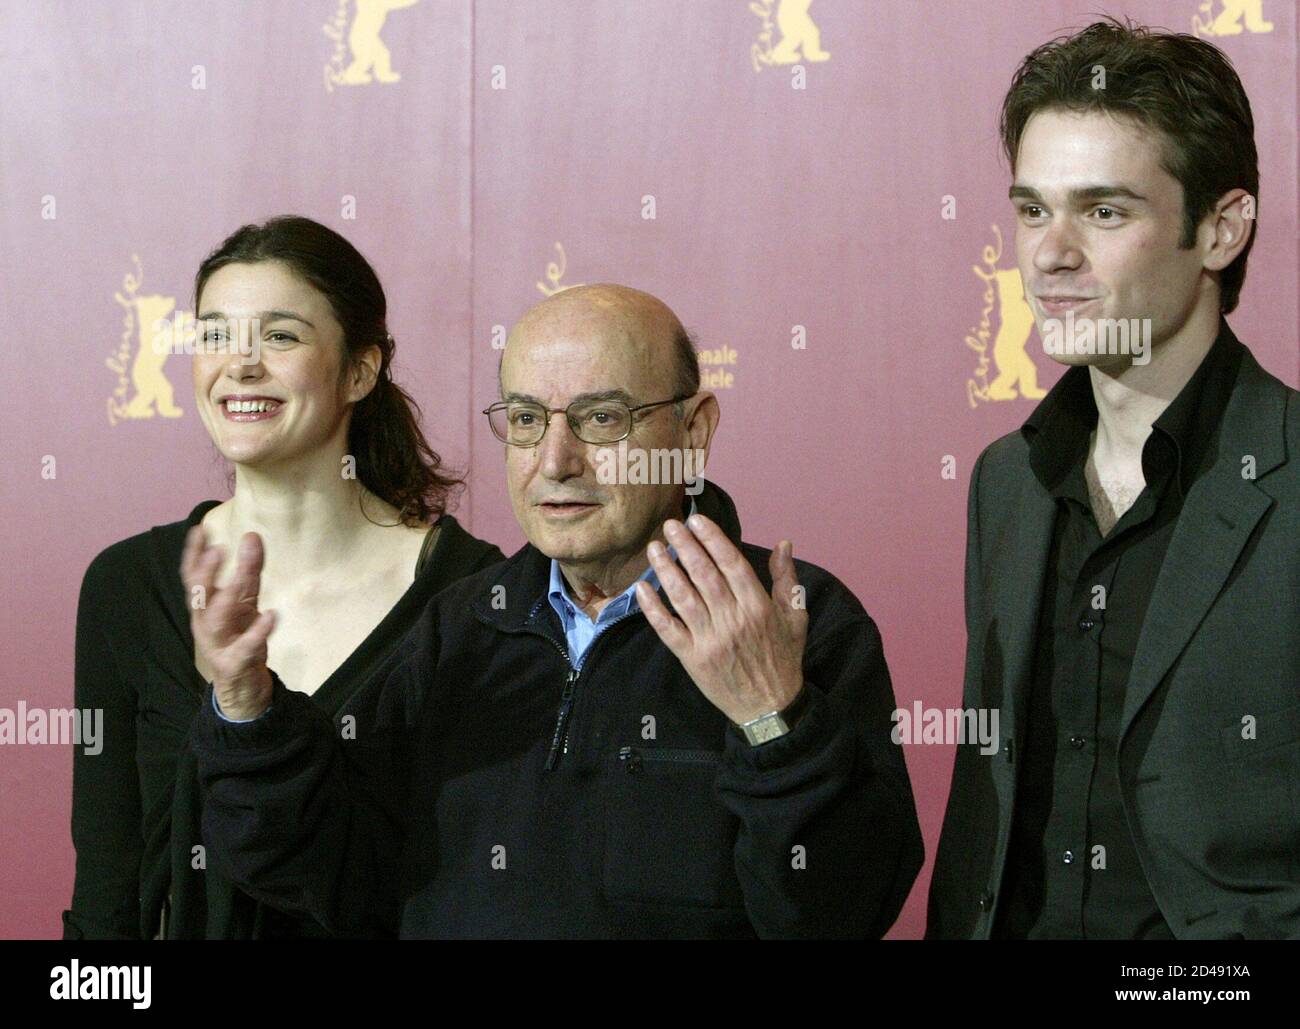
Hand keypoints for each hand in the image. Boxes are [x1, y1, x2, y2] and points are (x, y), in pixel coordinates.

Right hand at [180, 526, 275, 720]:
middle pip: (199, 596)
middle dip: (205, 574)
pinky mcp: (234, 663)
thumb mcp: (245, 601)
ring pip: (216, 621)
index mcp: (204, 606)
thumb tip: (252, 535)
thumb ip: (248, 570)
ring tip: (241, 581)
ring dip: (226, 599)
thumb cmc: (239, 636)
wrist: (241, 686)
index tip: (200, 529)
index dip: (194, 554)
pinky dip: (257, 632)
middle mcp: (204, 623)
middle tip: (217, 550)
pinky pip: (244, 647)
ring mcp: (217, 644)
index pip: (192, 577)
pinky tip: (271, 615)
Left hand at [635, 514, 806, 724]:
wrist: (769, 707)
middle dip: (685, 546)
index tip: (697, 520)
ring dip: (666, 570)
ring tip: (654, 548)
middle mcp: (732, 619)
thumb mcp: (795, 617)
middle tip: (670, 525)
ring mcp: (710, 639)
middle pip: (704, 574)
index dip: (712, 539)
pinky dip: (653, 609)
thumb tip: (783, 543)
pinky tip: (642, 589)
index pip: (731, 563)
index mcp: (758, 606)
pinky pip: (668, 630)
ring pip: (683, 597)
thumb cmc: (782, 658)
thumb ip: (786, 579)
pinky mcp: (692, 658)